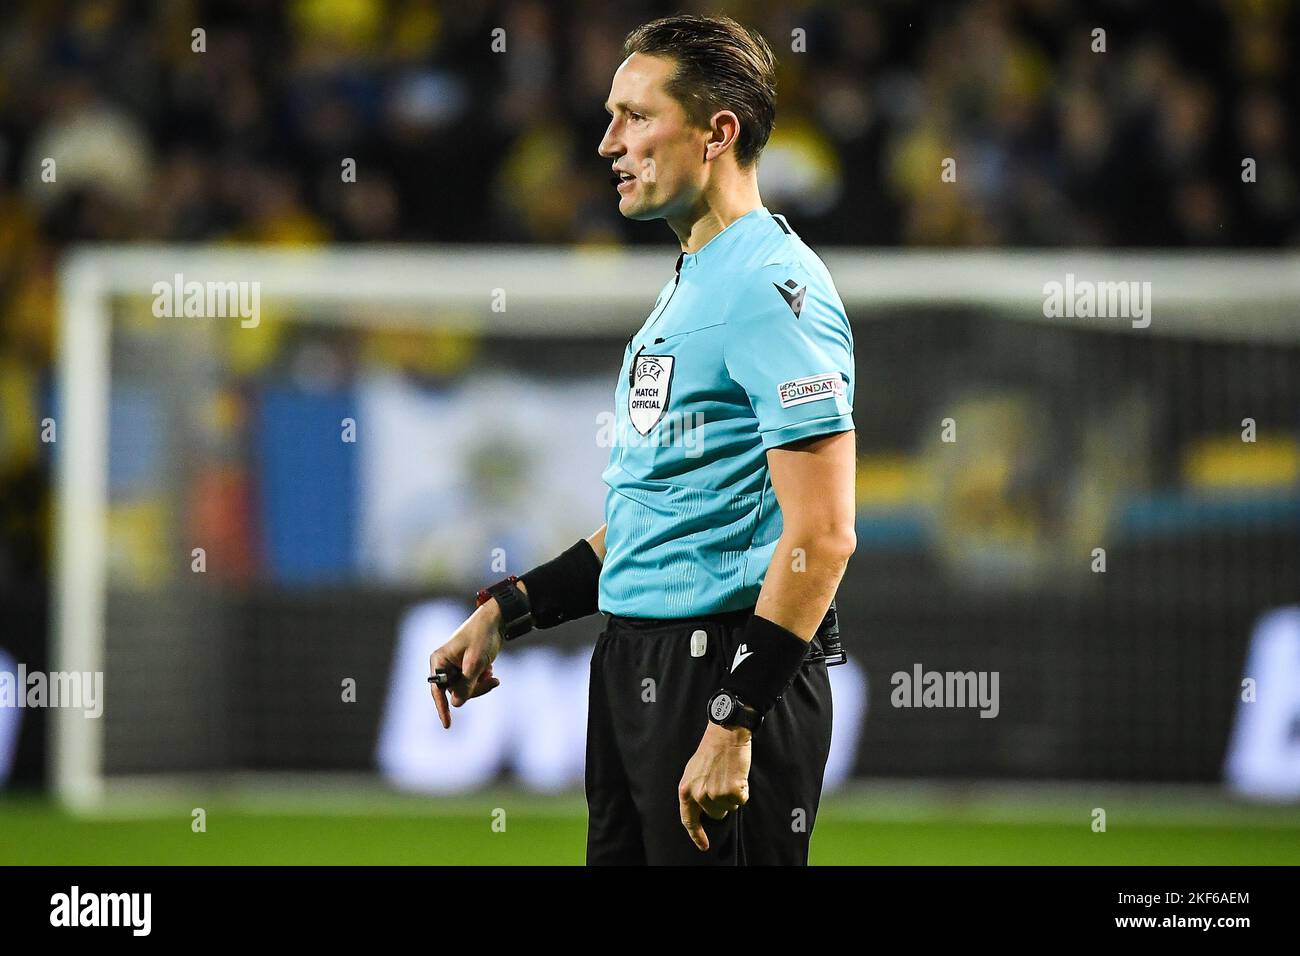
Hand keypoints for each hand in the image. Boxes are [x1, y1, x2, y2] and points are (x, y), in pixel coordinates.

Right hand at [428, 601, 504, 728]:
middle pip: (455, 691)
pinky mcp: (465, 667)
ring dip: (481, 685)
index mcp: (439, 660)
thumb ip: (466, 685)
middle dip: (475, 689)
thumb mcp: (476, 662)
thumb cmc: (483, 636)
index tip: (448, 725)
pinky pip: (472, 683)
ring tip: (493, 675)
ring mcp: (454, 666)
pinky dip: (483, 680)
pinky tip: (492, 671)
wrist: (497, 620)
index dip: (442, 708)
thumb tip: (457, 705)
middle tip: (493, 682)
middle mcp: (443, 664)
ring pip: (466, 689)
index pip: (437, 690)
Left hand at [677, 722, 752, 851]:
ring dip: (733, 794)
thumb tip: (701, 809)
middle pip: (716, 815)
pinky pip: (742, 800)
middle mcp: (699, 795)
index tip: (704, 846)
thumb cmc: (711, 751)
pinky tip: (738, 774)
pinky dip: (743, 790)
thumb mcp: (693, 772)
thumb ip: (695, 792)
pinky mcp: (731, 791)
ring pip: (730, 807)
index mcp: (685, 790)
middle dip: (722, 803)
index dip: (697, 835)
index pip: (689, 820)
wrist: (725, 734)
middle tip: (723, 781)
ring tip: (729, 775)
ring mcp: (715, 794)